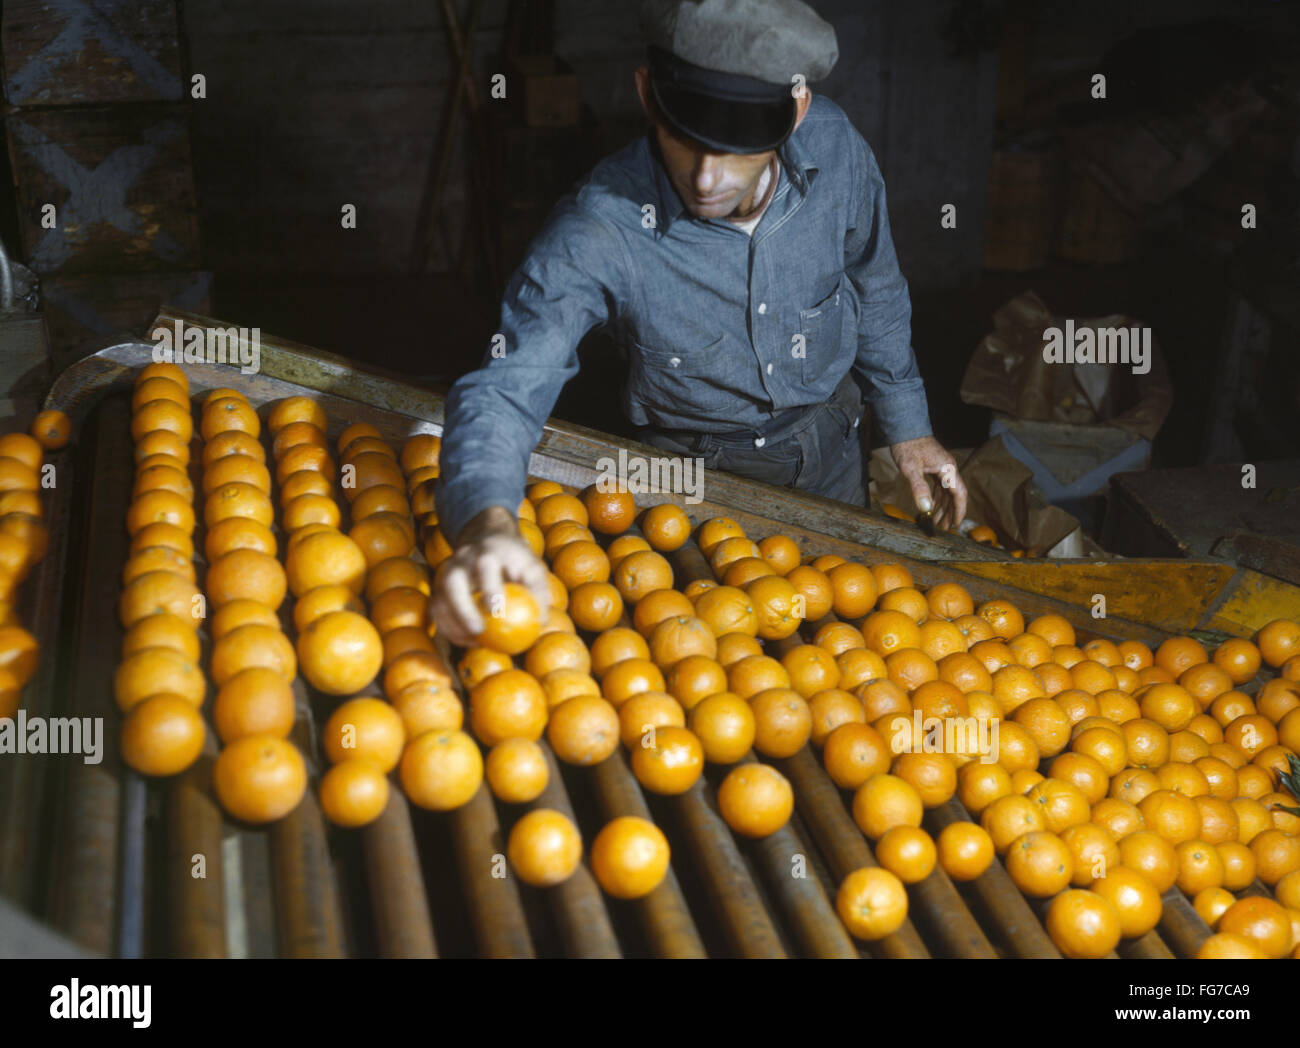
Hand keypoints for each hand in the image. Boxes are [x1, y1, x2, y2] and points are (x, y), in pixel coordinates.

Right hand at [430, 506, 550, 646]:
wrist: (487, 538)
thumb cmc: (515, 560)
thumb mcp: (531, 567)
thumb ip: (538, 591)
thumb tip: (540, 622)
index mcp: (488, 552)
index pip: (486, 567)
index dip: (489, 588)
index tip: (496, 610)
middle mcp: (463, 560)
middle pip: (453, 582)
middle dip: (462, 608)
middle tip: (478, 630)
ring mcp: (447, 571)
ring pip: (440, 598)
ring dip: (453, 623)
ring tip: (473, 641)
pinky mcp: (439, 585)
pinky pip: (437, 609)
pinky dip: (448, 626)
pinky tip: (465, 640)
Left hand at [889, 436, 967, 530]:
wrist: (904, 428)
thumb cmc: (907, 445)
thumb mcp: (910, 468)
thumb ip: (919, 488)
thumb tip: (925, 508)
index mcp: (948, 469)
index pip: (959, 494)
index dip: (959, 511)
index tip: (956, 525)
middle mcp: (949, 468)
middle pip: (955, 495)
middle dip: (950, 513)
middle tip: (944, 529)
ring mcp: (943, 468)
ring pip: (947, 492)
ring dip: (943, 507)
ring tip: (937, 522)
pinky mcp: (935, 467)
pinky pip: (940, 486)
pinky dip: (937, 498)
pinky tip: (932, 507)